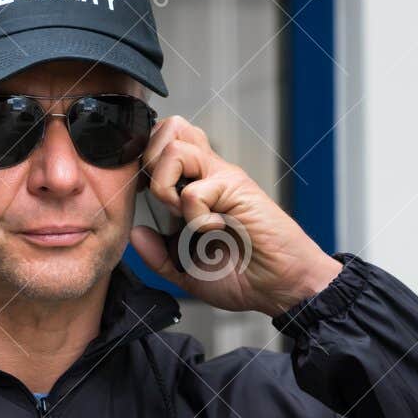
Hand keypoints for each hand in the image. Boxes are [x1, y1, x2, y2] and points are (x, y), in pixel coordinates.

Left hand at [129, 115, 341, 316]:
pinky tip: (214, 231)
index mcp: (196, 187)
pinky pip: (194, 191)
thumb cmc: (244, 277)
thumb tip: (136, 233)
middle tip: (162, 201)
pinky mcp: (236, 187)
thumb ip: (159, 256)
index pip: (164, 146)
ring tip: (182, 215)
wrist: (280, 287)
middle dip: (149, 164)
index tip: (146, 200)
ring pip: (175, 148)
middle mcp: (208, 175)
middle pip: (168, 130)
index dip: (145, 163)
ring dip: (166, 186)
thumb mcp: (187, 273)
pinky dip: (195, 218)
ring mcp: (222, 178)